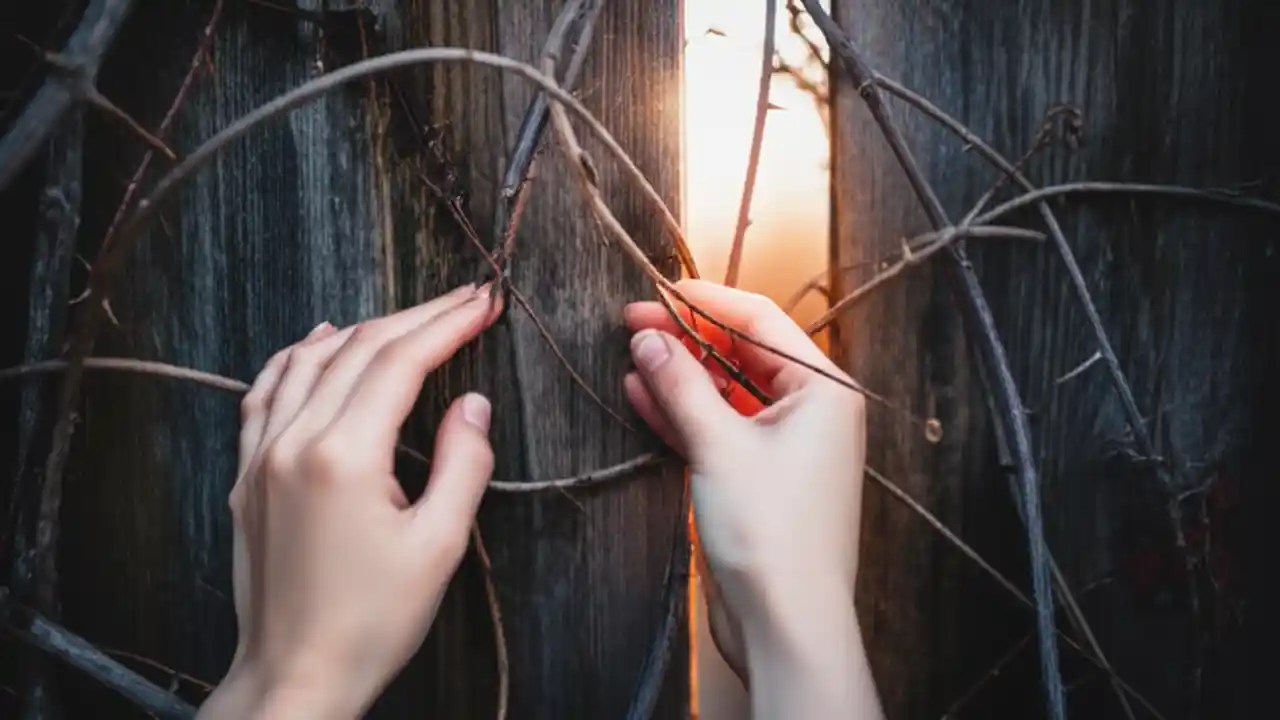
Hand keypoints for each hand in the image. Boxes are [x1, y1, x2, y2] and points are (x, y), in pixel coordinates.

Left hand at [199, 284, 501, 719]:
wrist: (295, 675)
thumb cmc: (372, 622)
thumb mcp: (439, 547)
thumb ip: (463, 465)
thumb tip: (471, 404)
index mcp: (343, 457)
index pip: (400, 362)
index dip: (447, 324)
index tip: (484, 301)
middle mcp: (294, 442)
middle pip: (358, 349)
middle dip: (417, 317)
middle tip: (465, 299)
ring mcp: (262, 456)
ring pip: (310, 359)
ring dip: (363, 328)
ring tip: (411, 315)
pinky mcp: (248, 475)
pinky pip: (267, 390)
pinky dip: (298, 355)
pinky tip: (319, 341)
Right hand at [624, 280, 881, 717]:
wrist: (786, 623)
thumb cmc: (774, 537)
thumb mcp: (719, 446)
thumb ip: (680, 384)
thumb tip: (648, 336)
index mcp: (824, 391)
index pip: (760, 321)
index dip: (705, 302)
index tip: (656, 291)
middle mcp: (811, 411)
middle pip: (742, 354)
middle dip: (687, 338)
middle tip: (632, 322)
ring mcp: (784, 445)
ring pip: (726, 392)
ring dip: (680, 375)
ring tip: (631, 354)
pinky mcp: (758, 476)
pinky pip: (719, 429)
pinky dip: (683, 413)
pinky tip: (641, 394)